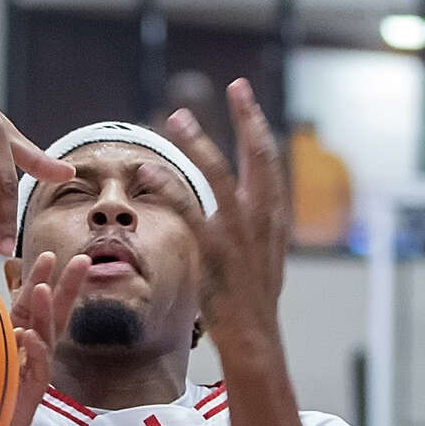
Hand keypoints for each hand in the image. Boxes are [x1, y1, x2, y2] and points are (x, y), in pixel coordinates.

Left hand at [3, 252, 91, 425]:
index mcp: (17, 338)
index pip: (32, 303)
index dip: (41, 279)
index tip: (48, 255)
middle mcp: (30, 353)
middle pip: (53, 315)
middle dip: (68, 287)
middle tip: (83, 260)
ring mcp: (34, 374)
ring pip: (45, 337)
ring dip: (44, 312)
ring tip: (42, 288)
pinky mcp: (32, 396)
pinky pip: (38, 370)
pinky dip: (33, 351)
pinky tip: (27, 336)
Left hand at [165, 79, 289, 344]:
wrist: (255, 338)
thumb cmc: (251, 301)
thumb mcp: (261, 256)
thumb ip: (253, 227)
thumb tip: (243, 204)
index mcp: (273, 218)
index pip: (269, 161)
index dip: (257, 125)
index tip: (243, 95)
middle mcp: (262, 220)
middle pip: (259, 157)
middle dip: (247, 119)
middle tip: (234, 87)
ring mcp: (239, 235)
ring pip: (221, 177)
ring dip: (199, 144)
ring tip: (179, 117)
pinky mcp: (214, 252)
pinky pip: (189, 212)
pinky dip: (169, 189)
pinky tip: (150, 170)